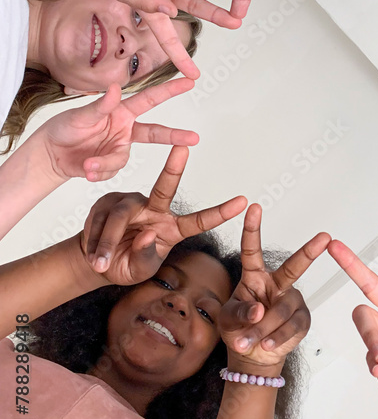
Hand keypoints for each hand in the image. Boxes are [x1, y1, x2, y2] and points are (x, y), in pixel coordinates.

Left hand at [41, 77, 197, 181]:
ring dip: (105, 163)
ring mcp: (118, 148)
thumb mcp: (81, 115)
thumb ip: (101, 105)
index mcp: (121, 112)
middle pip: (155, 132)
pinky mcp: (110, 166)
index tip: (189, 81)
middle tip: (193, 138)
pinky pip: (111, 172)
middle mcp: (124, 130)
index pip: (150, 99)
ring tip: (87, 165)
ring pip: (122, 160)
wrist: (50, 154)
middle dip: (175, 135)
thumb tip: (115, 89)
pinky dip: (98, 172)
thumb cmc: (64, 128)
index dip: (170, 90)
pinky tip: (85, 169)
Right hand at [81, 145, 246, 281]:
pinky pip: (100, 220)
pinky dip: (95, 240)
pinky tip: (93, 253)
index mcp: (171, 228)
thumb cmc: (124, 265)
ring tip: (100, 263)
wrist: (94, 262)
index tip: (243, 201)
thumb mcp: (138, 270)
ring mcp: (131, 203)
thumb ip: (146, 256)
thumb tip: (149, 234)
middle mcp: (154, 210)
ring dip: (108, 241)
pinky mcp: (107, 201)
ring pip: (121, 217)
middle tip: (183, 148)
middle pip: (165, 187)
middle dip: (174, 167)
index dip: (220, 212)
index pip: (199, 221)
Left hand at [219, 204, 329, 369]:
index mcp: (255, 277)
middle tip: (324, 237)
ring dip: (263, 328)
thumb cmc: (239, 330)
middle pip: (294, 267)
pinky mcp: (302, 319)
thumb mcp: (228, 320)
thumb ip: (240, 313)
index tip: (254, 207)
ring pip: (282, 309)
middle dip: (309, 252)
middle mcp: (277, 284)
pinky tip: (267, 344)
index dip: (252, 229)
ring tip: (249, 341)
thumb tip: (258, 310)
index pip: (252, 250)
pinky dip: (276, 338)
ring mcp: (292, 300)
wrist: (254, 355)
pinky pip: (291, 327)